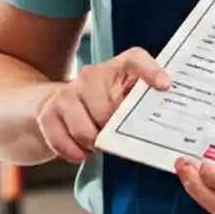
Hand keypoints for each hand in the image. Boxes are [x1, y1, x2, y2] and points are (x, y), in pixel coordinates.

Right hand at [36, 47, 170, 162]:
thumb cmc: (102, 107)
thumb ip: (141, 108)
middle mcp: (92, 75)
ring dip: (94, 145)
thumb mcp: (124, 102)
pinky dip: (75, 153)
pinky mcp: (49, 111)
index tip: (164, 85)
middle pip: (108, 110)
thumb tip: (165, 126)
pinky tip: (81, 149)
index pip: (135, 60)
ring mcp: (68, 92)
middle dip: (113, 131)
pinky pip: (65, 142)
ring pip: (86, 131)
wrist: (55, 105)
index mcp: (119, 69)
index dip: (150, 70)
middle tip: (115, 136)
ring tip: (98, 142)